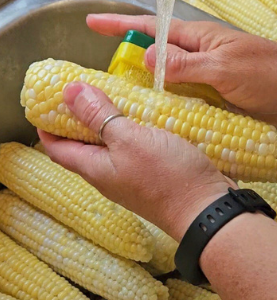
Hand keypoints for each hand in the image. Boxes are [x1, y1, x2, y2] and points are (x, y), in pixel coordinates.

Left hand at [38, 82, 232, 240]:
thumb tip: (69, 92)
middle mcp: (111, 176)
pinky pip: (140, 150)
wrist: (207, 209)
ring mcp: (136, 177)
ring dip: (113, 123)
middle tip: (87, 90)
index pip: (58, 148)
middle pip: (86, 146)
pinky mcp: (158, 175)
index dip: (47, 126)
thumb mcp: (130, 139)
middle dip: (82, 119)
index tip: (47, 101)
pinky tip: (152, 117)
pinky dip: (139, 131)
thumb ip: (100, 116)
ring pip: (115, 147)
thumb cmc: (167, 177)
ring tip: (120, 96)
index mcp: (95, 168)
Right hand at [86, 14, 276, 122]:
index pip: (153, 28)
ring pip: (170, 81)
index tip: (92, 23)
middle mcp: (201, 56)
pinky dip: (172, 108)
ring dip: (149, 90)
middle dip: (128, 62)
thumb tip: (146, 58)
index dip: (121, 26)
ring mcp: (211, 77)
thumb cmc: (271, 75)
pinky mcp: (220, 98)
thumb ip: (185, 65)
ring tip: (122, 104)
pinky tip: (160, 122)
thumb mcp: (224, 68)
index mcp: (200, 39)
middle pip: (157, 56)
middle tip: (100, 79)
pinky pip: (187, 100)